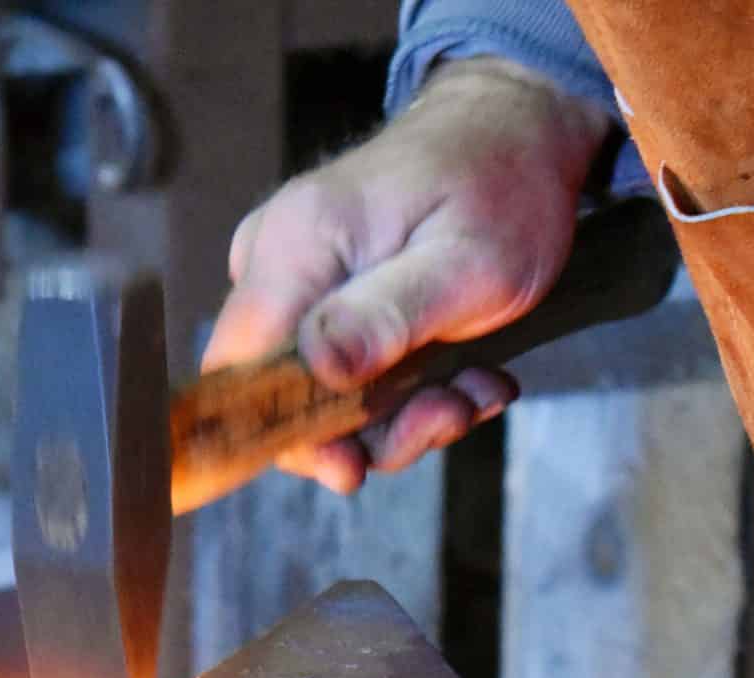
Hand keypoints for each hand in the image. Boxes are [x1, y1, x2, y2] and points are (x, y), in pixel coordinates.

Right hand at [200, 58, 612, 495]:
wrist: (518, 135)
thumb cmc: (501, 188)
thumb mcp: (467, 265)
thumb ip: (387, 316)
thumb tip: (317, 367)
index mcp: (295, 245)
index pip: (236, 368)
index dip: (277, 433)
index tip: (350, 465)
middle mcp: (277, 261)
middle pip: (278, 394)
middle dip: (369, 430)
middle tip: (451, 414)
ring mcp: (298, 281)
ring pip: (321, 396)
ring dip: (404, 416)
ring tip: (473, 390)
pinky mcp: (325, 299)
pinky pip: (346, 375)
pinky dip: (409, 394)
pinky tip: (466, 376)